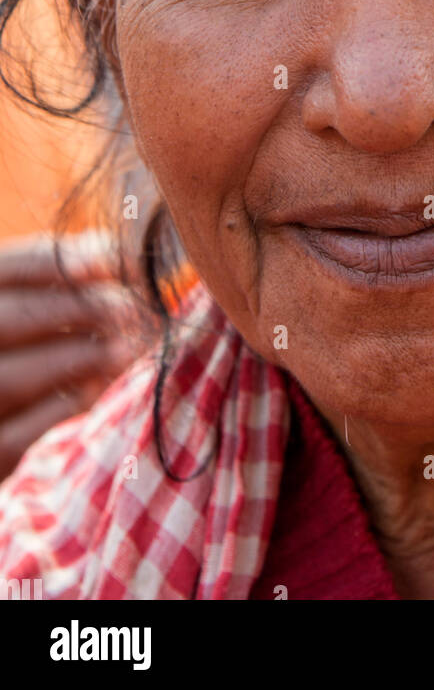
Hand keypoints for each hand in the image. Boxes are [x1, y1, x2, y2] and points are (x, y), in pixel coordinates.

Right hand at [0, 231, 143, 481]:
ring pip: (9, 377)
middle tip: (139, 309)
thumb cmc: (45, 365)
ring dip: (79, 358)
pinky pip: (18, 438)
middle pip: (11, 317)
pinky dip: (64, 412)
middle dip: (82, 308)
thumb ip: (75, 288)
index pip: (12, 269)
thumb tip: (136, 255)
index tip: (124, 260)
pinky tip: (105, 396)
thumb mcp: (47, 321)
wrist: (14, 460)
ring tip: (132, 350)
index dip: (66, 261)